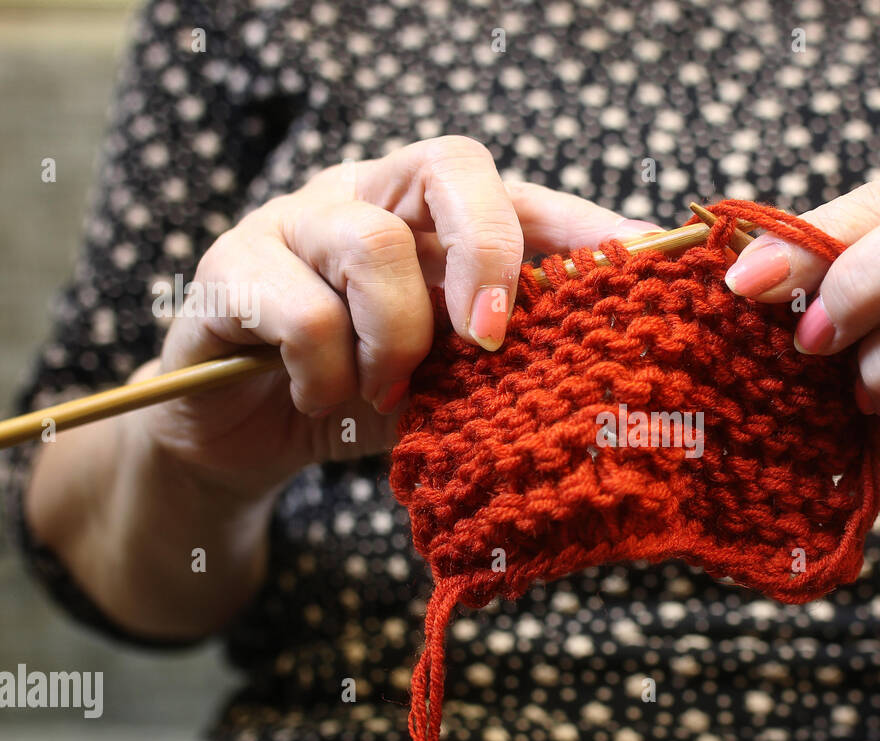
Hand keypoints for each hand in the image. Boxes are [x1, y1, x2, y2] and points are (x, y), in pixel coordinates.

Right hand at [140, 136, 657, 497]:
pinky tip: (322, 399)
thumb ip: (514, 353)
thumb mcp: (456, 377)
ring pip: (372, 241)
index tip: (647, 268)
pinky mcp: (231, 269)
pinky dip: (327, 370)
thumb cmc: (369, 395)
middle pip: (449, 165)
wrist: (250, 436)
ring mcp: (296, 222)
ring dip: (395, 337)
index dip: (587, 227)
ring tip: (387, 393)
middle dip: (489, 251)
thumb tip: (616, 356)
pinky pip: (302, 309)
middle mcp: (371, 196)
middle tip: (492, 337)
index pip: (523, 197)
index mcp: (435, 219)